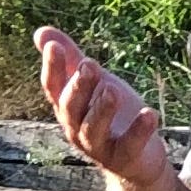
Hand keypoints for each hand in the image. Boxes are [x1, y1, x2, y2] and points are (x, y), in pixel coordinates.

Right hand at [35, 27, 171, 187]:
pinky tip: (150, 113)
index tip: (54, 45)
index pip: (53, 87)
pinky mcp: (123, 158)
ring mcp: (98, 146)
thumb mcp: (94, 83)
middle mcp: (76, 128)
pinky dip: (139, 130)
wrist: (137, 158)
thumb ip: (70, 59)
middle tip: (89, 64)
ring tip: (112, 89)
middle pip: (71, 108)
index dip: (52, 67)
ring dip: (102, 109)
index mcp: (67, 107)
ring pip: (93, 130)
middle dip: (79, 86)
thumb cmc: (110, 114)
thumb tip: (41, 32)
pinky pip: (129, 145)